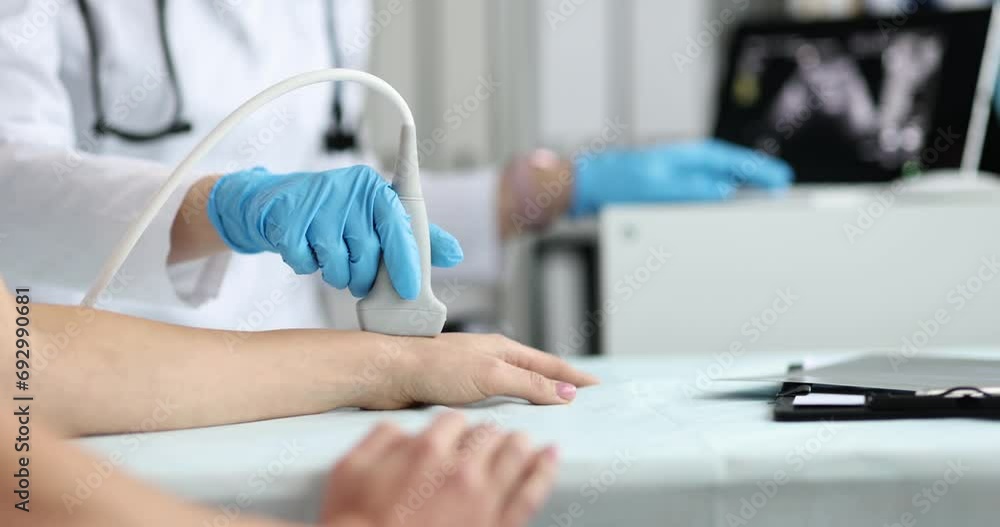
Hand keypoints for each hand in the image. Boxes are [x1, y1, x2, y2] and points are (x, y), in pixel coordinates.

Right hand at [207, 166, 463, 298]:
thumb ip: (416, 237)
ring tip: (330, 259)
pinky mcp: (289, 220)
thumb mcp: (378, 218)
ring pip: (336, 264)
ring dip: (335, 275)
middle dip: (364, 278)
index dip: (405, 261)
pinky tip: (306, 250)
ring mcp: (317, 204)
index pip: (399, 227)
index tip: (411, 290)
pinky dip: (306, 266)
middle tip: (358, 277)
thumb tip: (455, 254)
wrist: (279, 202)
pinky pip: (306, 264)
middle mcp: (350, 191)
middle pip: (367, 255)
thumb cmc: (339, 214)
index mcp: (377, 190)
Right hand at [321, 413, 558, 526]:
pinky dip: (543, 470)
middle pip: (488, 434)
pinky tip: (550, 457)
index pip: (454, 419)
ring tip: (523, 442)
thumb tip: (403, 430)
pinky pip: (531, 491)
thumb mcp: (352, 468)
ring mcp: (482, 498)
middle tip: (490, 437)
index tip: (457, 432)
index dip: (456, 424)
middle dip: (489, 433)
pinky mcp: (498, 524)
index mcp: (426, 450)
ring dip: (519, 444)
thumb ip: (382, 439)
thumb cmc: (354, 522)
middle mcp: (459, 469)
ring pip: (515, 454)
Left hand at [351, 333, 599, 409]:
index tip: (595, 385)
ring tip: (551, 404)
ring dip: (533, 392)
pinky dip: (508, 404)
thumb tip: (564, 392)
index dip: (573, 376)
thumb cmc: (433, 366)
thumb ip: (528, 383)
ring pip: (512, 383)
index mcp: (502, 348)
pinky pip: (492, 396)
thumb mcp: (490, 375)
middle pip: (534, 370)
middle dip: (558, 381)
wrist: (389, 372)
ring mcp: (472, 371)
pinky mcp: (455, 387)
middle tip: (579, 394)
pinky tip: (506, 414)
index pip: (549, 363)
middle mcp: (489, 357)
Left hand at [570, 139, 793, 215]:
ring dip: (740, 186)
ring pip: (717, 178)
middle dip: (756, 176)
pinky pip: (703, 190)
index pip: (731, 161)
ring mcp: (676, 175)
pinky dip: (720, 196)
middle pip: (729, 167)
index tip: (780, 179)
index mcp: (685, 157)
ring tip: (762, 196)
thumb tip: (722, 191)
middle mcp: (683, 163)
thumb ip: (692, 189)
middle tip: (781, 186)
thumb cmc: (616, 183)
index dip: (758, 170)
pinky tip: (726, 205)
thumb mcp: (657, 188)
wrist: (588, 188)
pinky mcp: (668, 188)